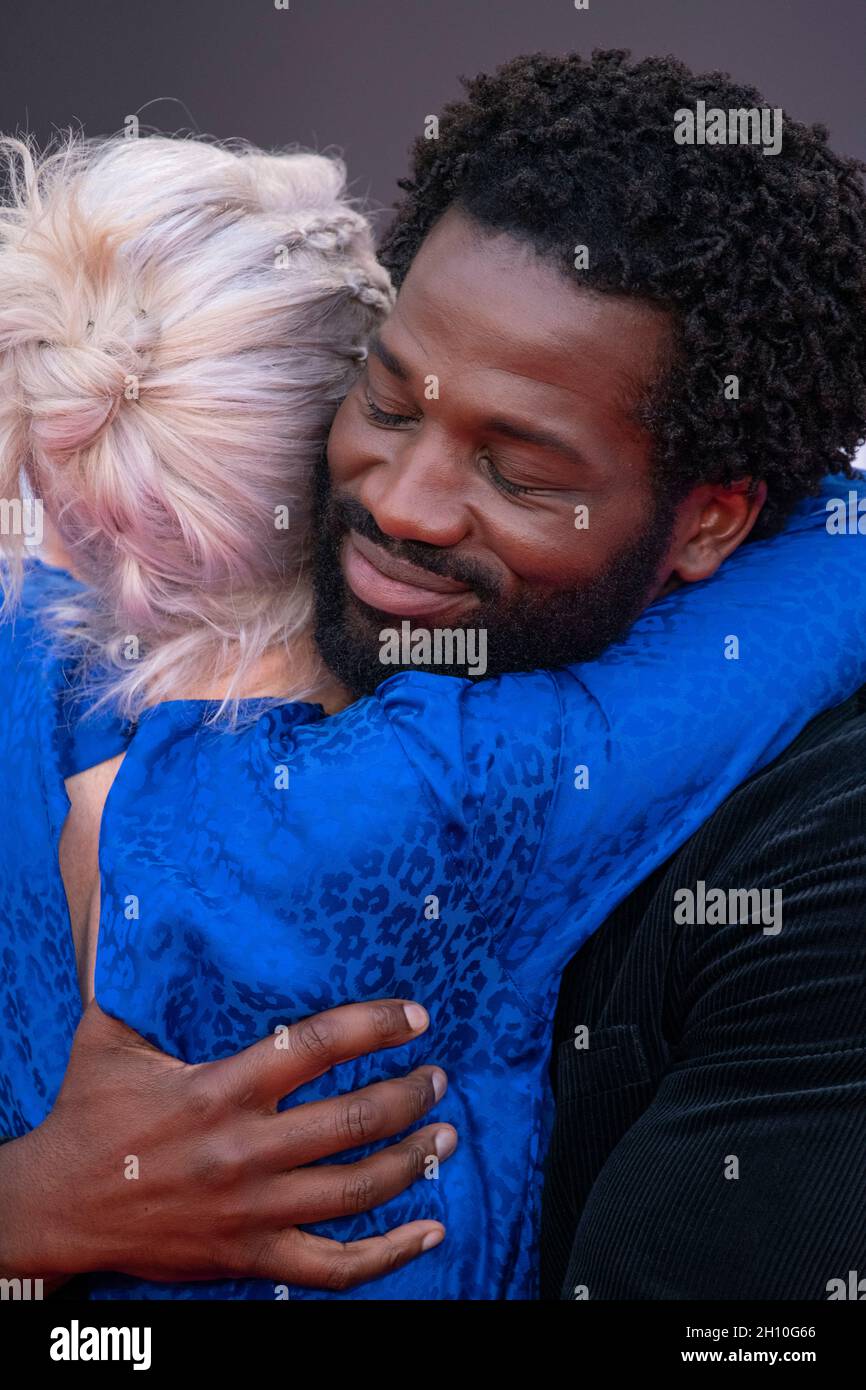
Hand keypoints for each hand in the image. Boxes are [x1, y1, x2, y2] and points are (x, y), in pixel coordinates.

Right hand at [0, 997, 453, 1291]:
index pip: (314, 1046)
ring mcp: (252, 1212)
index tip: (416, 1016)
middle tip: (439, 1077)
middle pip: (353, 1121)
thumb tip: (152, 914)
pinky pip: (334, 1266)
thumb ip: (139, 979)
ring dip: (413, 1161)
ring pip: (356, 1191)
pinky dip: (389, 1254)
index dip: (374, 1027)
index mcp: (218, 1090)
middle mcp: (244, 1150)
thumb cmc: (87, 1115)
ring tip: (445, 1135)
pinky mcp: (249, 1258)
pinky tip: (430, 1233)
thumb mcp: (108, 1037)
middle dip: (409, 1096)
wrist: (55, 1210)